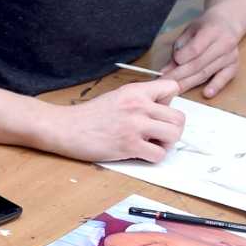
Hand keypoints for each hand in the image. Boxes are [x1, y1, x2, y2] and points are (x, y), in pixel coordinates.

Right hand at [60, 78, 184, 162]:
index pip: (173, 88)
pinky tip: (141, 154)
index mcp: (136, 91)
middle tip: (159, 134)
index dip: (171, 102)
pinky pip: (158, 155)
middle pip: (179, 118)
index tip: (159, 112)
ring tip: (152, 144)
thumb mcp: (117, 96)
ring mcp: (135, 126)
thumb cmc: (89, 116)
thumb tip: (161, 110)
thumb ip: (140, 99)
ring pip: (174, 135)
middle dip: (172, 129)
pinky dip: (153, 157)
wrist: (66, 128)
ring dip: (167, 144)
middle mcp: (139, 106)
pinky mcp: (129, 146)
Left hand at [163, 13, 245, 98]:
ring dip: (189, 83)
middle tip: (165, 84)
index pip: (194, 49)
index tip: (168, 67)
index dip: (180, 59)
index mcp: (212, 31)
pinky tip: (207, 94)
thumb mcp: (189, 31)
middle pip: (198, 64)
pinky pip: (224, 78)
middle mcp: (224, 44)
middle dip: (179, 76)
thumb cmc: (206, 27)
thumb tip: (167, 69)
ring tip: (175, 90)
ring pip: (207, 73)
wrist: (228, 23)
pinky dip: (216, 86)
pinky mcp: (234, 66)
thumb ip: (178, 49)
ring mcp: (230, 56)